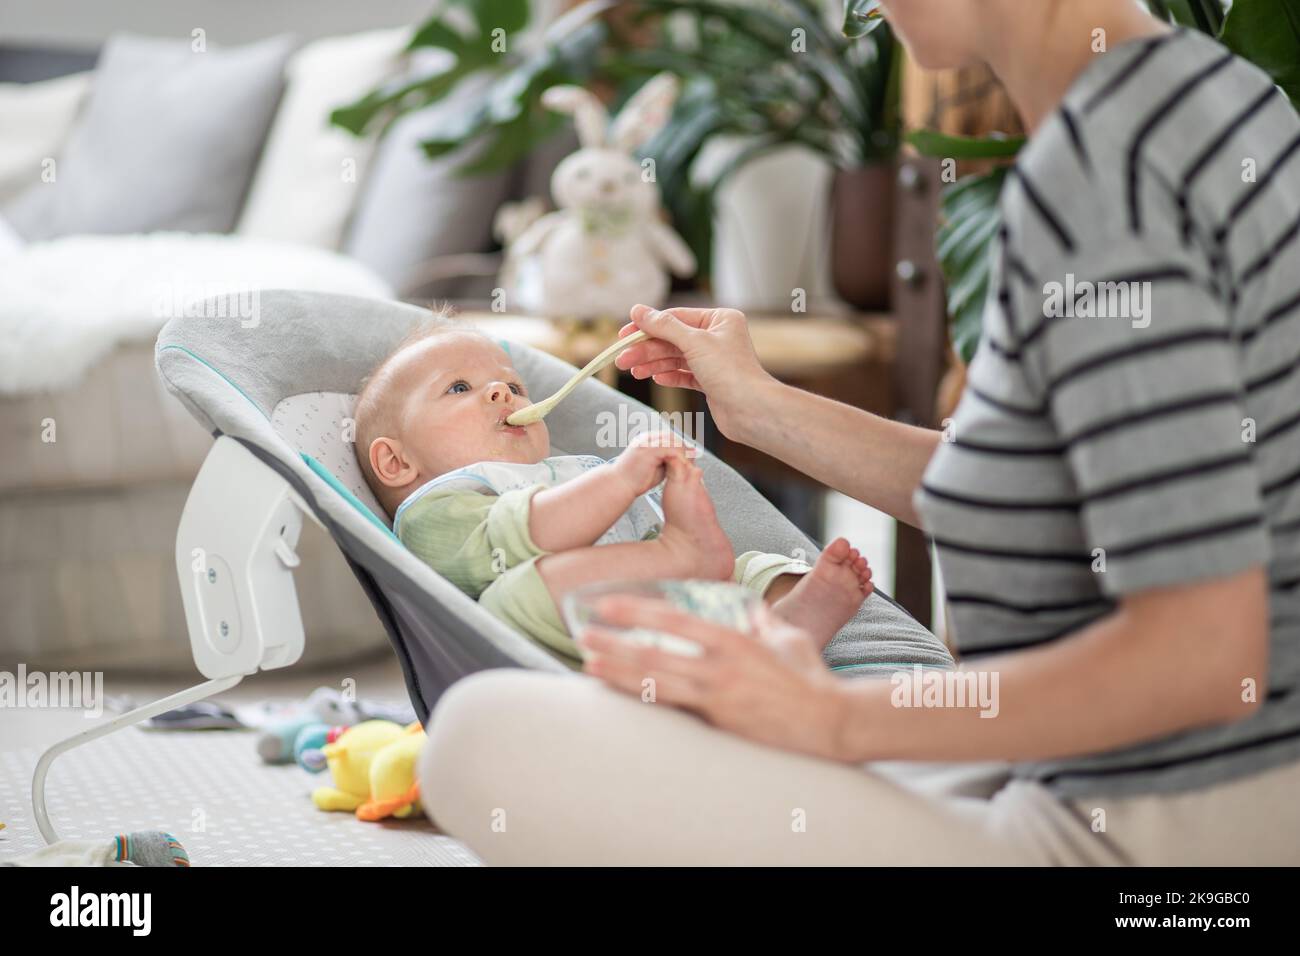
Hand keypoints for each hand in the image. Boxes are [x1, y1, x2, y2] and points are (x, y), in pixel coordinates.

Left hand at [579, 597, 848, 761]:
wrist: (830, 723)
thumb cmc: (811, 677)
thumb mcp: (787, 637)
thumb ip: (761, 621)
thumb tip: (748, 608)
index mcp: (735, 640)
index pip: (675, 620)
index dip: (636, 611)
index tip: (606, 605)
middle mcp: (721, 668)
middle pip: (654, 655)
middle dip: (614, 646)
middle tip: (582, 637)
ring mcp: (718, 700)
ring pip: (657, 686)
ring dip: (619, 676)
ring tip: (588, 667)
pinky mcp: (719, 726)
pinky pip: (674, 712)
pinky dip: (646, 703)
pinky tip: (622, 699)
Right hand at [613, 430, 695, 496]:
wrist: (619, 485)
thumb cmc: (635, 480)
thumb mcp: (656, 468)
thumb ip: (667, 461)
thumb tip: (682, 461)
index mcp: (647, 440)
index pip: (670, 437)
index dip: (682, 446)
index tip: (691, 455)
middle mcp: (647, 438)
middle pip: (673, 437)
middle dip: (685, 448)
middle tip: (694, 457)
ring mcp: (647, 442)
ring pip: (673, 441)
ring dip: (683, 452)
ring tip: (690, 463)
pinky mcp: (649, 449)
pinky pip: (670, 449)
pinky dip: (679, 457)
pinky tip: (683, 466)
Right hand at [615, 304, 776, 441]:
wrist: (750, 410)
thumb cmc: (731, 372)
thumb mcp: (694, 342)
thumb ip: (664, 326)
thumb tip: (638, 310)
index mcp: (720, 319)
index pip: (676, 317)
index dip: (648, 326)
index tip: (624, 334)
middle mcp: (718, 337)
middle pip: (673, 339)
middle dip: (646, 350)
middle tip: (622, 359)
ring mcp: (714, 360)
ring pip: (676, 358)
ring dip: (653, 364)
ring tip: (632, 371)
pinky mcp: (711, 381)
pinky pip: (684, 374)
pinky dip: (668, 376)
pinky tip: (655, 378)